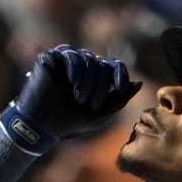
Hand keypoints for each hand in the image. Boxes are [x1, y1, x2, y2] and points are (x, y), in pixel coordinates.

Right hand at [13, 46, 139, 143]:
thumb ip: (120, 99)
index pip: (114, 66)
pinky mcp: (52, 57)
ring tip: (79, 98)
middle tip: (90, 104)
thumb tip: (138, 82)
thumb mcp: (102, 113)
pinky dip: (76, 68)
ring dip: (88, 81)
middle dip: (101, 85)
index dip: (121, 75)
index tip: (120, 88)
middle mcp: (83, 65)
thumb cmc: (72, 122)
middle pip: (102, 64)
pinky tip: (73, 82)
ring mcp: (67, 60)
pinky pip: (71, 54)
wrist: (43, 126)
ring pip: (88, 59)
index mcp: (96, 76)